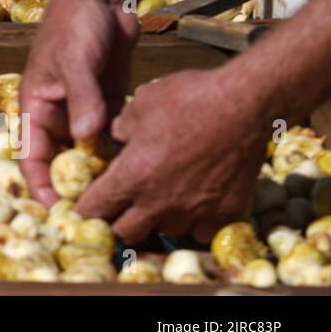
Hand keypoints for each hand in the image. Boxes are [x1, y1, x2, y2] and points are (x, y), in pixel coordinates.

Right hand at [19, 0, 138, 204]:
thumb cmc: (76, 24)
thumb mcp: (75, 61)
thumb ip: (82, 99)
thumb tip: (88, 138)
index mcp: (36, 106)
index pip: (32, 157)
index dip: (41, 186)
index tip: (59, 211)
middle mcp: (57, 115)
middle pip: (62, 162)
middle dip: (75, 188)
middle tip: (98, 215)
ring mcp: (84, 110)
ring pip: (89, 154)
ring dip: (101, 174)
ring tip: (121, 202)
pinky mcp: (110, 104)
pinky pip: (112, 138)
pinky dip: (121, 153)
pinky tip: (140, 171)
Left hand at [76, 67, 268, 242]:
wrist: (245, 103)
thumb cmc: (188, 98)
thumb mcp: (141, 104)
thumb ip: (121, 128)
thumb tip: (118, 139)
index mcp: (132, 177)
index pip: (94, 210)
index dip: (86, 208)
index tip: (88, 203)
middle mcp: (160, 203)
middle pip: (126, 233)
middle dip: (118, 221)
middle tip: (122, 204)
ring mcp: (195, 212)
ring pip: (165, 231)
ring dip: (158, 220)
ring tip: (162, 198)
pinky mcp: (227, 214)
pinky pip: (202, 231)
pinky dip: (195, 222)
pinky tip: (195, 202)